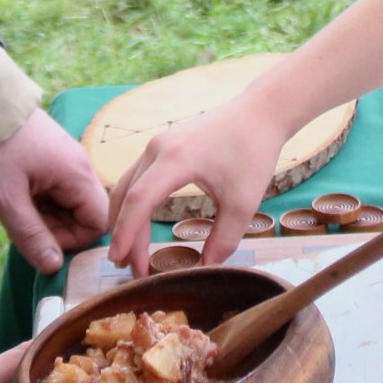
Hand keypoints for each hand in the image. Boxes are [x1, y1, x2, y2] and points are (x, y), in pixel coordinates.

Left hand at [0, 111, 110, 273]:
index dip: (72, 240)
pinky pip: (57, 189)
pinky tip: (16, 194)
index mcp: (77, 174)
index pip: (98, 222)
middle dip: (56, 228)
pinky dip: (40, 200)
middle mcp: (80, 166)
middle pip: (84, 213)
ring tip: (15, 207)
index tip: (40, 238)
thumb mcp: (7, 200)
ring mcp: (66, 159)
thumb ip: (32, 236)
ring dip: (45, 215)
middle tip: (22, 223)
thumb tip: (55, 268)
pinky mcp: (52, 156)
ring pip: (68, 203)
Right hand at [104, 95, 291, 270]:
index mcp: (176, 159)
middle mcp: (158, 148)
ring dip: (124, 219)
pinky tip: (139, 225)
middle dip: (124, 234)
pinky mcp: (162, 146)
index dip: (127, 234)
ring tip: (129, 253)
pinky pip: (137, 178)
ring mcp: (157, 144)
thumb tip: (205, 269)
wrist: (260, 112)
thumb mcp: (243, 202)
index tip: (122, 262)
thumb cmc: (253, 152)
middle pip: (127, 196)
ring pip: (127, 186)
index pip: (139, 201)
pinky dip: (132, 204)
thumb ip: (224, 239)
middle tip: (130, 270)